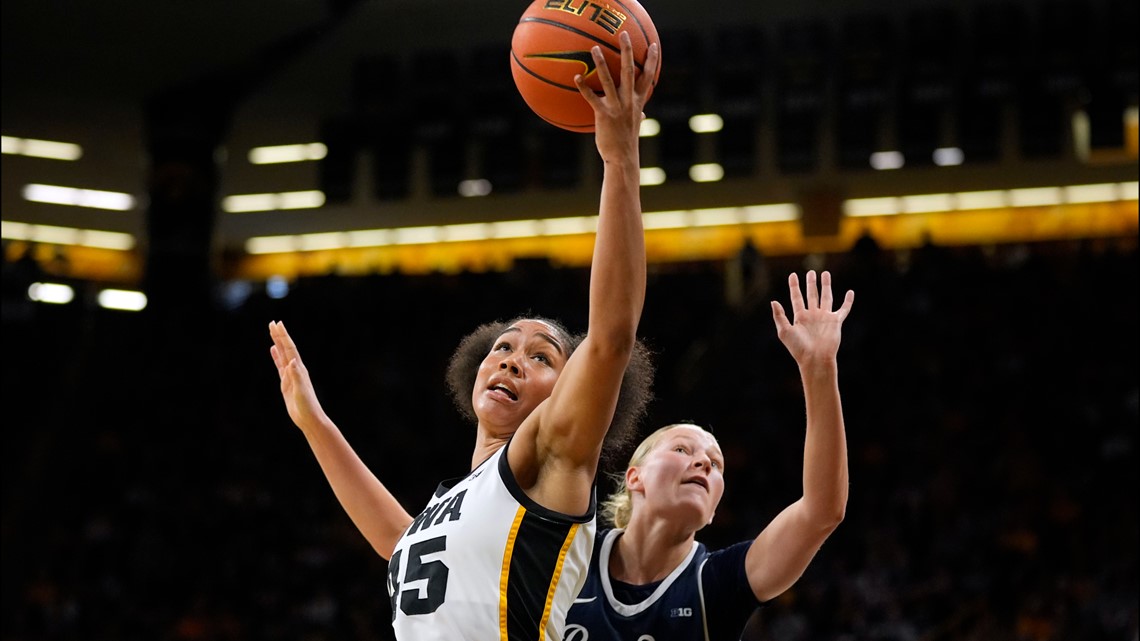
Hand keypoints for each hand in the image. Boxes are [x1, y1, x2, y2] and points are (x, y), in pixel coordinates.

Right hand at [269, 321, 327, 432]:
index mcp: (299, 369)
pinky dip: (276, 357)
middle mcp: (295, 369)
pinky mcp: (286, 382)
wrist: (309, 418)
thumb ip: (296, 376)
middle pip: (286, 348)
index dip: (283, 336)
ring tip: (273, 332)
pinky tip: (273, 350)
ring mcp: (291, 375)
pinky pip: (279, 366)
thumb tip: (292, 362)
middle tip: (272, 322)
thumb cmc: (307, 406)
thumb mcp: (301, 391)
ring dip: (277, 343)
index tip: (277, 324)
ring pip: (282, 355)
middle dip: (279, 336)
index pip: (290, 349)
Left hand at [575, 31, 658, 161]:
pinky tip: (576, 76)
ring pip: (609, 80)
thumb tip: (642, 115)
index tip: (654, 45)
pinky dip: (584, 87)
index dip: (652, 61)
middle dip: (628, 51)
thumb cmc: (627, 143)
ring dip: (601, 63)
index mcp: (637, 101)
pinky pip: (592, 97)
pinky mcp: (604, 114)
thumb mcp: (635, 126)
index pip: (648, 77)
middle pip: (630, 71)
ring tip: (594, 48)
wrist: (622, 158)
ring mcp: (616, 107)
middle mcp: (629, 101)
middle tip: (624, 34)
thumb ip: (638, 116)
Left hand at [771, 271, 853, 366]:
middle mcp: (812, 315)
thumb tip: (773, 301)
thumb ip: (779, 316)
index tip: (792, 275)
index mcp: (800, 317)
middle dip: (811, 283)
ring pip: (826, 297)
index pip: (796, 297)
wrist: (815, 359)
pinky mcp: (836, 322)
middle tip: (811, 272)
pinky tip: (850, 292)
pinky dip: (847, 301)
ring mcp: (824, 318)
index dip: (794, 286)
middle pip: (811, 295)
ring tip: (825, 274)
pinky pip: (843, 309)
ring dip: (826, 286)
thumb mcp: (784, 331)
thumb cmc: (798, 348)